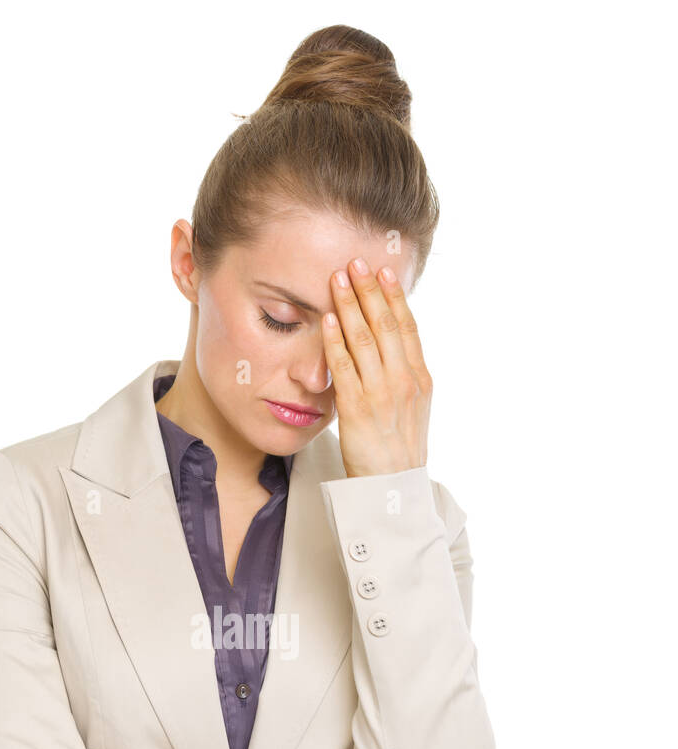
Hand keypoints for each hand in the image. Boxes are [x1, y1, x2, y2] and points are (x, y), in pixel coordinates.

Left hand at [321, 257, 432, 477]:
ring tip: (336, 279)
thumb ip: (403, 375)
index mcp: (420, 379)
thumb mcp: (413, 408)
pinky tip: (327, 320)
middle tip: (355, 261)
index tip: (383, 271)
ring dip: (349, 305)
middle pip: (386, 324)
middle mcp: (404, 381)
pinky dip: (336, 341)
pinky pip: (345, 367)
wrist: (393, 487)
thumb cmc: (398, 449)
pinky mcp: (358, 409)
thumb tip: (389, 346)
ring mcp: (381, 394)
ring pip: (365, 339)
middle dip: (369, 290)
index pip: (407, 327)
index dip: (394, 297)